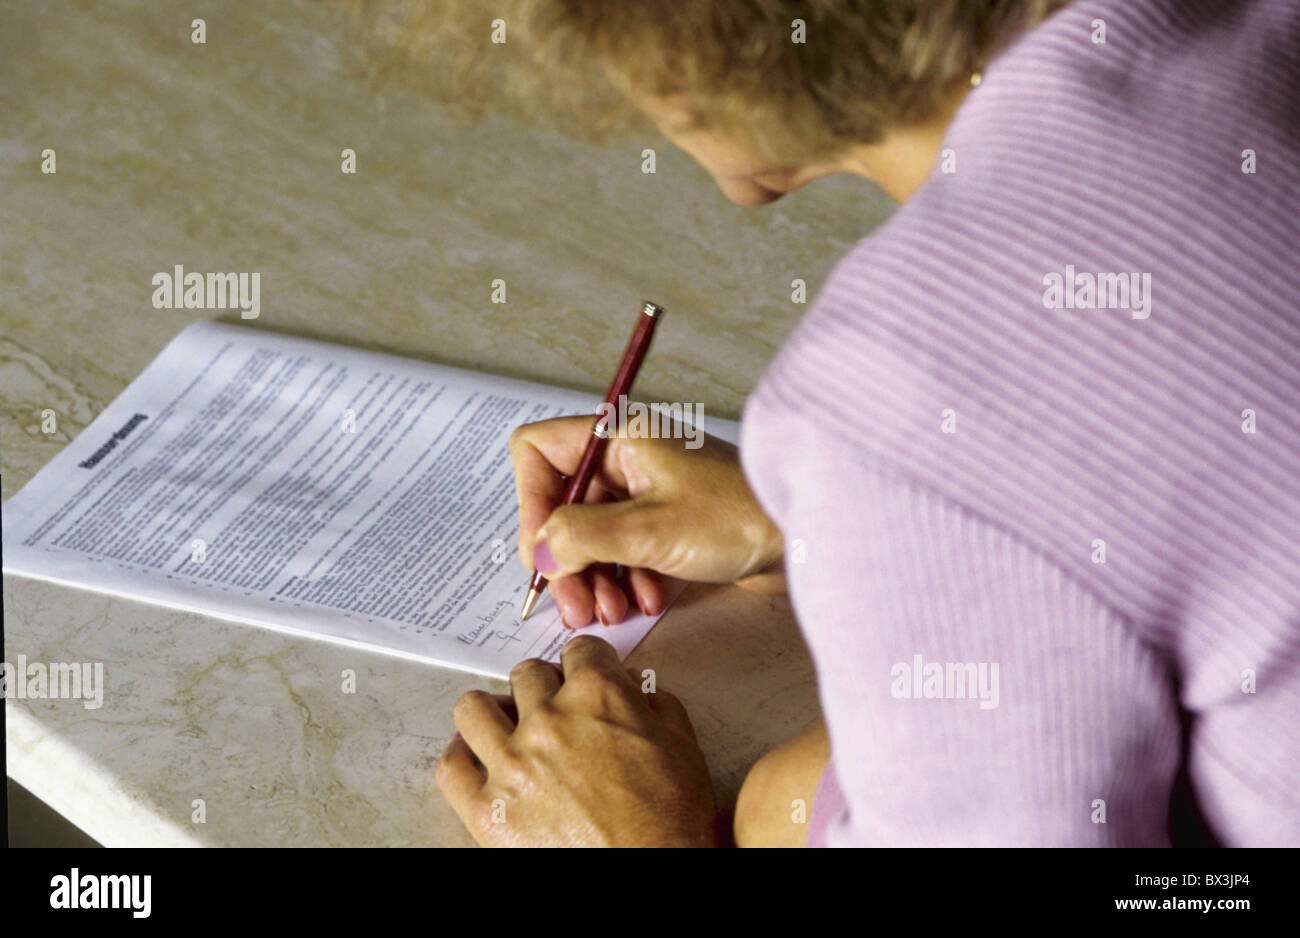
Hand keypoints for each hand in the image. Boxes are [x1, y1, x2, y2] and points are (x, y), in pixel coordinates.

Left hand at [436, 636, 718, 846]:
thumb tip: (638, 691)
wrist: (650, 876)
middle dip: (545, 686)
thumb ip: (658, 706)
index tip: (587, 675)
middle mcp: (549, 719)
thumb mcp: (684, 748)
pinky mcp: (486, 808)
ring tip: (508, 727)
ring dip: (493, 712)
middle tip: (556, 709)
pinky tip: (478, 759)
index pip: (580, 650)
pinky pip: (451, 767)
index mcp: (598, 696)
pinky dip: (461, 756)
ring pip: (474, 708)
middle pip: (527, 674)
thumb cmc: (669, 823)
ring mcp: (511, 763)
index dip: (589, 663)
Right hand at [509, 415, 783, 627]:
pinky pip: (624, 550)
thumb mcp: (649, 530)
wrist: (805, 536)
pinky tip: (647, 601)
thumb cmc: (741, 516)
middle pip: (563, 504)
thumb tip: (540, 550)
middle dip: (565, 559)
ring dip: (594, 577)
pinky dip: (626, 579)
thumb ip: (582, 536)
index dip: (531, 502)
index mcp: (619, 436)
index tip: (543, 553)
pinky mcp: (667, 522)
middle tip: (574, 605)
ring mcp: (648, 490)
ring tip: (612, 612)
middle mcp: (628, 457)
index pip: (539, 452)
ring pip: (591, 533)